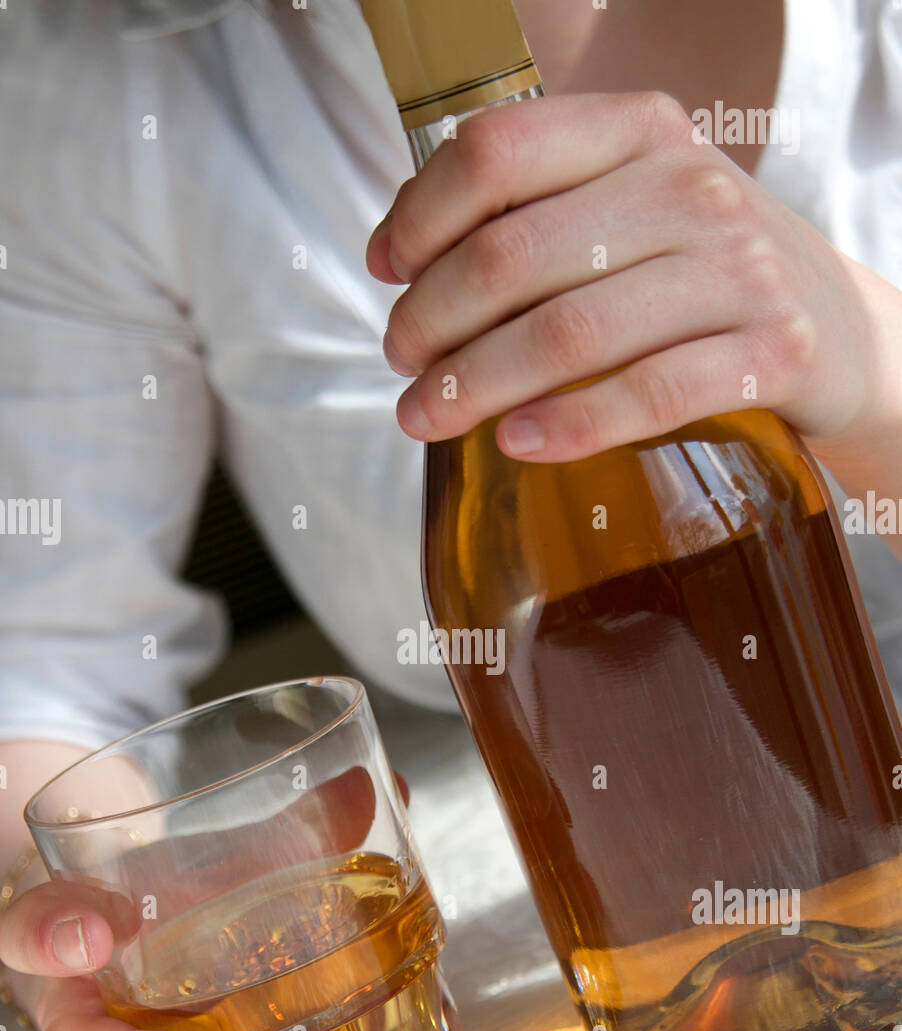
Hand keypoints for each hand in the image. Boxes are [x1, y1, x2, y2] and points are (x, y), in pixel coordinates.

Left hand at [367, 91, 887, 461]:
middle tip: (403, 366)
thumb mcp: (632, 210)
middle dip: (433, 319)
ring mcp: (737, 272)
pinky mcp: (769, 355)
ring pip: (569, 331)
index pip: (498, 152)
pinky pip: (651, 394)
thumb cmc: (700, 275)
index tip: (386, 270)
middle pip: (515, 255)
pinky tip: (517, 444)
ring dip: (477, 383)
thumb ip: (536, 212)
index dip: (421, 215)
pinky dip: (572, 424)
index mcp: (640, 133)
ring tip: (426, 416)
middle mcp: (689, 190)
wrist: (838, 330)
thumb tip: (401, 255)